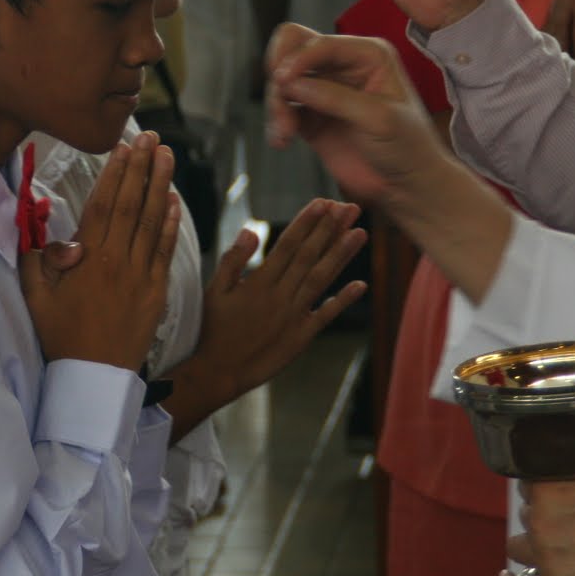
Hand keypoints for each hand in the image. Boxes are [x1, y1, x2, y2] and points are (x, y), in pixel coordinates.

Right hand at [21, 132, 180, 370]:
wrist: (95, 377)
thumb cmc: (61, 337)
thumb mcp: (36, 298)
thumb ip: (38, 260)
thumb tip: (51, 231)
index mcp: (87, 260)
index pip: (103, 205)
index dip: (115, 173)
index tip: (124, 147)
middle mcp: (117, 261)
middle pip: (131, 205)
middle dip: (141, 168)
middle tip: (151, 137)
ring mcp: (140, 275)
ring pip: (152, 221)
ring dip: (160, 185)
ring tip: (166, 156)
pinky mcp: (156, 291)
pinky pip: (165, 250)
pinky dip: (170, 223)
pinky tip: (174, 201)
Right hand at [189, 200, 367, 398]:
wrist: (219, 372)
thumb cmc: (213, 330)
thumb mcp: (214, 291)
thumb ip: (233, 260)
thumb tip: (251, 230)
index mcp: (259, 282)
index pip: (288, 245)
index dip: (307, 223)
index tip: (323, 203)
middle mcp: (280, 296)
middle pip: (309, 256)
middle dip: (330, 229)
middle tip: (349, 208)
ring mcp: (293, 316)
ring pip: (321, 279)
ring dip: (342, 255)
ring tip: (360, 233)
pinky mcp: (301, 337)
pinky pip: (326, 315)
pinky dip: (343, 300)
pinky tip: (361, 284)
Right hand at [264, 23, 447, 205]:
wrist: (407, 186)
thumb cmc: (408, 147)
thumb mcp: (378, 118)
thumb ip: (335, 98)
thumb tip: (292, 83)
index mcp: (368, 55)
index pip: (321, 44)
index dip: (298, 58)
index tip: (281, 80)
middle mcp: (344, 67)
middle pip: (293, 50)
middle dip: (280, 72)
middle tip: (279, 97)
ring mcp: (325, 92)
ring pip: (283, 82)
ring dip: (277, 105)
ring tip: (284, 133)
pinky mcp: (312, 118)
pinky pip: (282, 110)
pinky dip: (275, 124)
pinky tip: (281, 141)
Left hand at [501, 470, 574, 575]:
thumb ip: (571, 475)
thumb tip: (560, 477)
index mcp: (546, 487)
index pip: (528, 488)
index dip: (544, 493)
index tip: (559, 499)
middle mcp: (539, 519)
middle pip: (526, 516)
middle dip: (544, 518)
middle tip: (571, 524)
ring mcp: (545, 555)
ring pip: (519, 547)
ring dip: (533, 546)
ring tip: (557, 549)